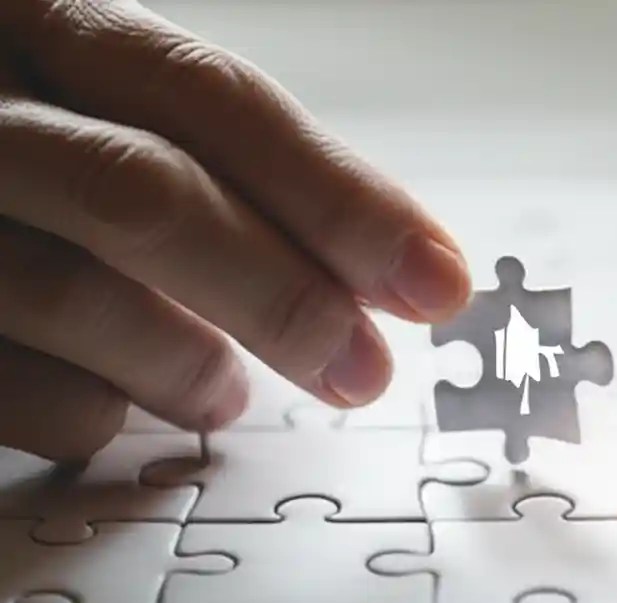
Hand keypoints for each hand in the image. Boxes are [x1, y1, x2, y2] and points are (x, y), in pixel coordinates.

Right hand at [0, 0, 470, 459]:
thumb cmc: (21, 152)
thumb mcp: (103, 108)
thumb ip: (220, 164)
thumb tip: (383, 262)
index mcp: (34, 19)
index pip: (211, 96)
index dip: (337, 195)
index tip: (435, 279)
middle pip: (144, 195)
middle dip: (278, 295)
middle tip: (361, 368)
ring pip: (70, 296)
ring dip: (184, 365)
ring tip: (222, 392)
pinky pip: (4, 381)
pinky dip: (89, 411)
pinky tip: (118, 405)